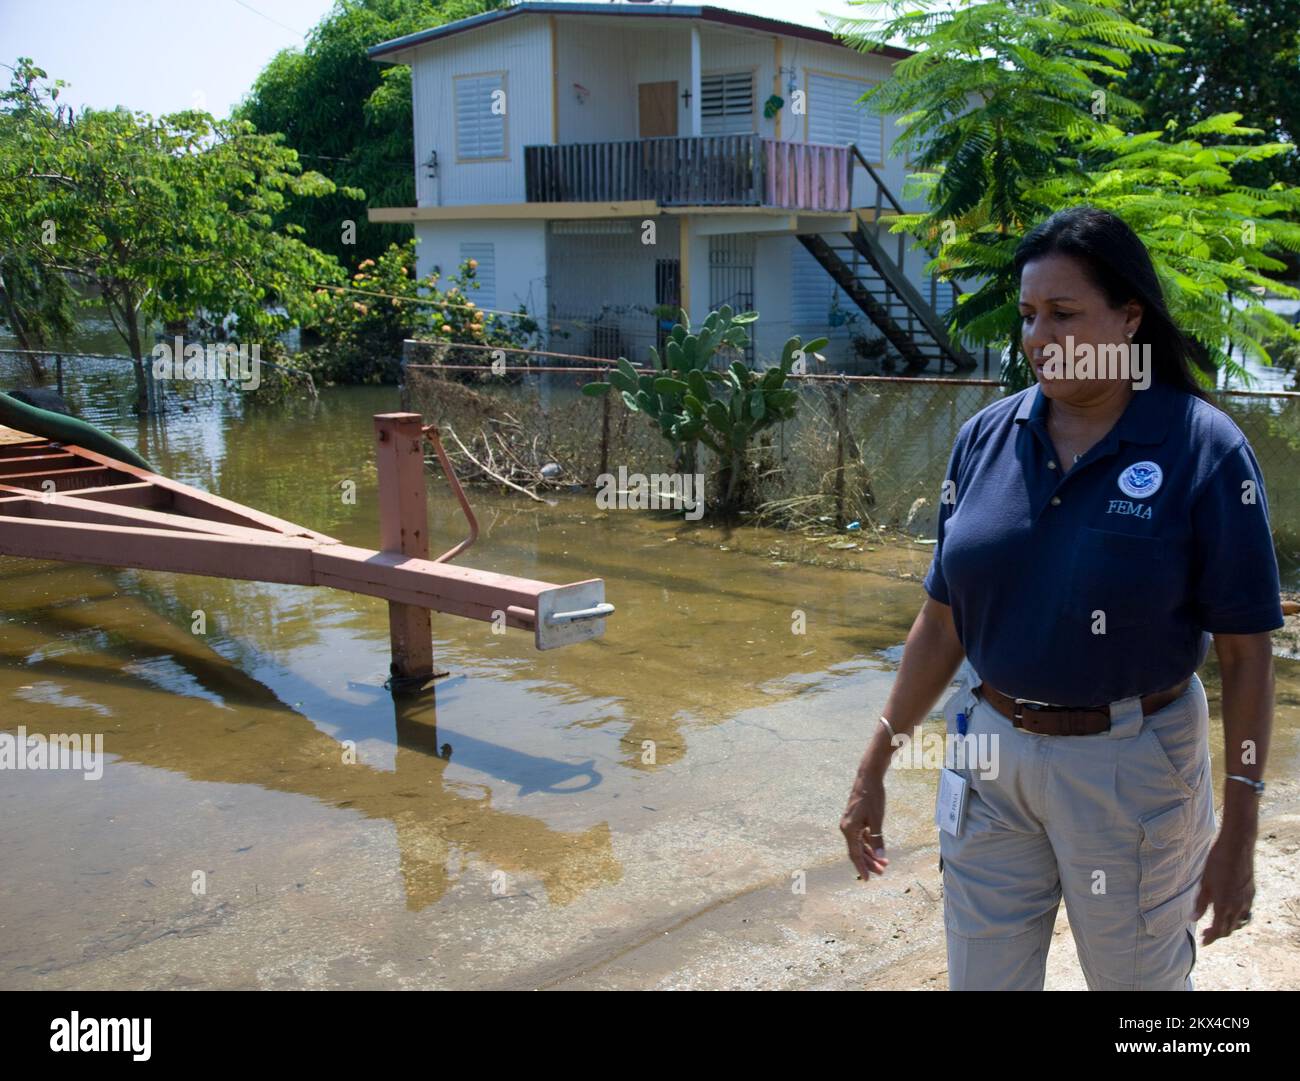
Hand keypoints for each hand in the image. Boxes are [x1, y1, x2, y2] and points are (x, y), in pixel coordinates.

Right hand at [841, 750, 889, 881]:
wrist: (868, 777)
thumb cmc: (873, 797)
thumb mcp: (877, 820)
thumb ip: (878, 840)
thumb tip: (881, 858)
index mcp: (849, 829)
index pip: (855, 854)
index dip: (862, 868)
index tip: (867, 880)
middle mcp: (847, 828)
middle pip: (857, 851)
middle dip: (869, 863)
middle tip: (882, 872)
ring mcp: (851, 823)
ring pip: (860, 844)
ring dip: (871, 854)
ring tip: (883, 863)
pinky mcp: (856, 819)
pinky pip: (861, 836)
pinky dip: (870, 844)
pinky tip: (878, 850)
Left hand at [1192, 830, 1254, 945]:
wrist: (1237, 847)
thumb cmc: (1216, 862)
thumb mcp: (1204, 883)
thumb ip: (1200, 903)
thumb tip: (1192, 919)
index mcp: (1224, 905)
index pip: (1218, 930)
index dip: (1211, 938)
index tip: (1203, 942)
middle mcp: (1238, 906)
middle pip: (1229, 928)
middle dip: (1217, 934)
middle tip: (1205, 934)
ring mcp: (1247, 900)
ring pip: (1239, 921)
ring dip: (1228, 926)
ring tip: (1216, 924)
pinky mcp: (1251, 893)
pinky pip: (1245, 911)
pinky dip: (1236, 916)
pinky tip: (1228, 911)